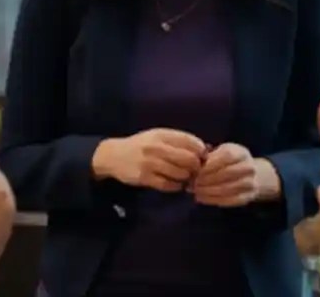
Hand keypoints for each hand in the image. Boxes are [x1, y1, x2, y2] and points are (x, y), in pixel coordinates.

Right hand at [91, 128, 206, 191]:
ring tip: (186, 178)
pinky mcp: (144, 177)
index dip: (201, 151)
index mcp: (162, 134)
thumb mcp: (157, 136)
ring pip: (180, 173)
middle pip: (188, 159)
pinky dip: (176, 186)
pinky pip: (168, 184)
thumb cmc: (141, 145)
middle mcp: (156, 147)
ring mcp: (150, 162)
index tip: (202, 157)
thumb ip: (178, 141)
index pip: (190, 141)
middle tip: (196, 171)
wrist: (113, 155)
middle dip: (196, 167)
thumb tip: (205, 148)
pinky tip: (176, 184)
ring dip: (187, 178)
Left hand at [191, 143, 279, 206]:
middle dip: (207, 179)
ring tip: (195, 191)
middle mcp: (249, 167)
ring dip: (208, 191)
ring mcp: (250, 183)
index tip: (195, 170)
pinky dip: (213, 200)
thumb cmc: (229, 162)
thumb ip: (208, 157)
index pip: (226, 156)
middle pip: (227, 173)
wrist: (252, 174)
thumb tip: (192, 165)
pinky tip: (201, 198)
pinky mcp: (247, 197)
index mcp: (241, 153)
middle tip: (192, 183)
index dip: (210, 164)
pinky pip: (229, 200)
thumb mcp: (221, 153)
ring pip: (227, 189)